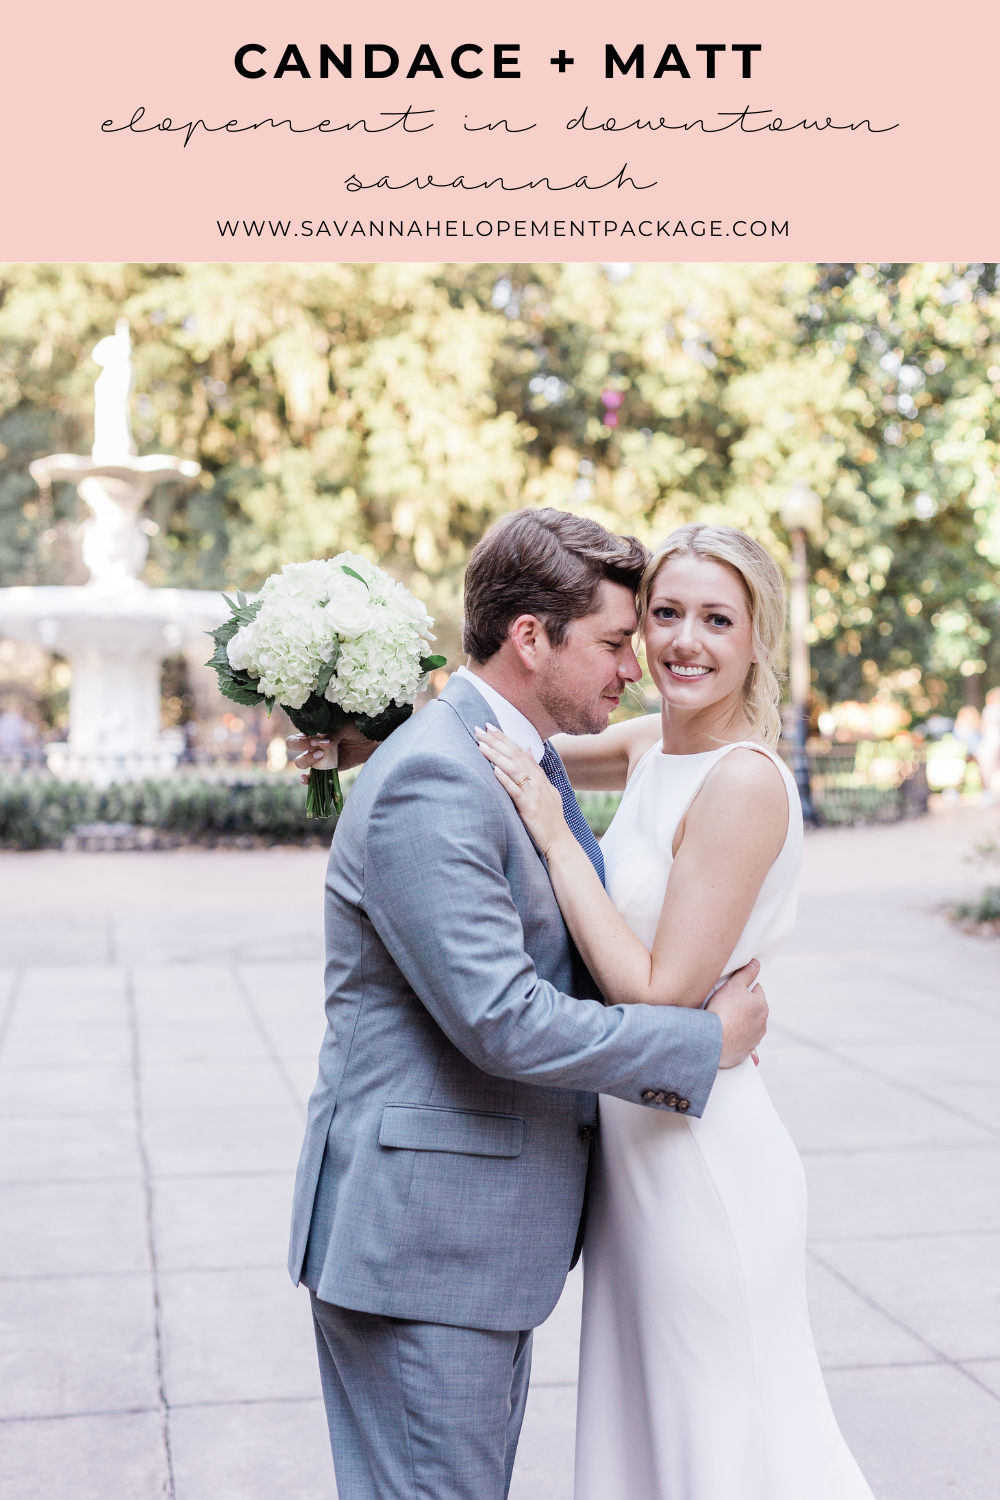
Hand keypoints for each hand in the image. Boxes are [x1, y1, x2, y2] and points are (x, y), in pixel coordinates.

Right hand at [287, 725, 379, 785]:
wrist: (374, 740)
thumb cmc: (359, 727)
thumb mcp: (346, 726)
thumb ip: (333, 733)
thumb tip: (322, 742)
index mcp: (315, 728)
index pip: (298, 731)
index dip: (303, 736)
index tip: (316, 739)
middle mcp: (314, 742)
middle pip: (294, 745)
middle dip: (301, 746)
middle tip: (316, 746)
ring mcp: (320, 756)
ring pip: (301, 761)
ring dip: (306, 760)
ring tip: (320, 757)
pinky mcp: (328, 768)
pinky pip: (314, 776)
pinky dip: (307, 779)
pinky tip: (305, 780)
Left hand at [475, 725, 567, 855]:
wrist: (560, 842)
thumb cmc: (550, 818)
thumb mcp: (547, 789)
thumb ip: (536, 770)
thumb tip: (528, 749)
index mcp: (539, 777)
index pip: (519, 751)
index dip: (504, 738)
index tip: (489, 727)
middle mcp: (537, 782)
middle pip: (514, 756)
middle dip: (496, 741)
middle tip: (479, 729)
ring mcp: (534, 794)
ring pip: (513, 770)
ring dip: (497, 756)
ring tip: (481, 745)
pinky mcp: (530, 808)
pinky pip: (516, 791)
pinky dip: (505, 780)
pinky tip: (494, 771)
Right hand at [706, 960, 767, 1068]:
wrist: (713, 1041)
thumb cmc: (723, 1011)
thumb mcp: (734, 985)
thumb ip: (746, 973)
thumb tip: (756, 964)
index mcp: (761, 1005)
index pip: (755, 989)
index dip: (742, 987)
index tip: (731, 989)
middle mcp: (762, 1023)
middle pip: (752, 1008)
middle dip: (741, 1005)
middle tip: (724, 1004)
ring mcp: (754, 1039)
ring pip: (747, 1025)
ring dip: (739, 1022)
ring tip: (723, 1020)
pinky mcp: (745, 1052)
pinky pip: (741, 1041)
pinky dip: (734, 1038)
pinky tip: (723, 1035)